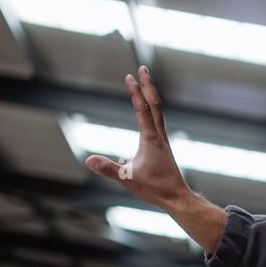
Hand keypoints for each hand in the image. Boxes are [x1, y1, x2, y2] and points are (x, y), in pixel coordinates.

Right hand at [86, 66, 227, 252]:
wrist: (177, 198)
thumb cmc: (155, 190)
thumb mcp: (128, 180)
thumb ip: (108, 169)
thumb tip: (88, 160)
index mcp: (151, 139)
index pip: (143, 109)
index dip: (135, 92)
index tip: (129, 76)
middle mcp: (159, 136)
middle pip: (155, 104)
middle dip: (148, 85)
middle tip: (142, 67)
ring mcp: (163, 142)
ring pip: (158, 113)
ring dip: (151, 96)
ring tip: (145, 85)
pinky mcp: (163, 148)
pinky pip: (158, 123)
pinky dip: (152, 112)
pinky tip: (148, 115)